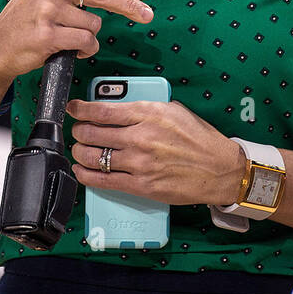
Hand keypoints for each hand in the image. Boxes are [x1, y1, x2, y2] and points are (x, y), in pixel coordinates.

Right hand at [0, 0, 153, 97]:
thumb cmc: (26, 20)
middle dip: (129, 5)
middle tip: (148, 14)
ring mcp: (47, 10)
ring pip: (93, 24)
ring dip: (88, 36)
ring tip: (67, 38)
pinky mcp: (47, 34)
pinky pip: (85, 42)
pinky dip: (83, 50)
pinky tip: (67, 49)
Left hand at [66, 98, 244, 206]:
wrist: (219, 169)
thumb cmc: (200, 139)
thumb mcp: (174, 111)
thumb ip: (145, 109)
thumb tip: (120, 109)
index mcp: (149, 114)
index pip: (103, 110)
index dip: (81, 109)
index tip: (73, 108)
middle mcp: (141, 137)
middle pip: (92, 133)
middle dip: (79, 130)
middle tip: (78, 130)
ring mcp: (139, 163)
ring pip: (93, 156)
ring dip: (80, 152)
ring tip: (80, 149)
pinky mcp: (140, 185)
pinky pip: (103, 180)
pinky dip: (86, 174)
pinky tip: (81, 169)